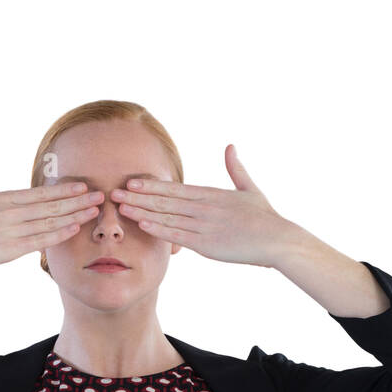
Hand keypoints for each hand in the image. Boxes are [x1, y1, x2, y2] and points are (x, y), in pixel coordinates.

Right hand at [0, 152, 104, 274]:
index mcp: (0, 198)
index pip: (38, 192)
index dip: (62, 189)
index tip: (82, 186)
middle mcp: (8, 211)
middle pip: (50, 204)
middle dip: (77, 200)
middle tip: (101, 196)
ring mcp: (9, 229)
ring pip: (49, 221)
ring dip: (74, 215)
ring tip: (95, 211)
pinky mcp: (7, 249)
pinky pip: (39, 240)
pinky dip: (58, 234)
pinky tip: (74, 229)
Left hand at [109, 144, 299, 266]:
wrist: (279, 240)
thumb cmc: (265, 217)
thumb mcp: (249, 188)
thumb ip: (236, 168)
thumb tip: (230, 146)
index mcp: (212, 194)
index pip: (175, 189)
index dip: (152, 185)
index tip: (131, 182)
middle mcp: (204, 207)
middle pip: (165, 200)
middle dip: (138, 197)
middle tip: (113, 192)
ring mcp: (204, 225)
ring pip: (167, 216)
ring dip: (142, 211)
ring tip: (120, 207)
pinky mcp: (207, 244)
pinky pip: (178, 236)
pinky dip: (159, 229)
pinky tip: (142, 224)